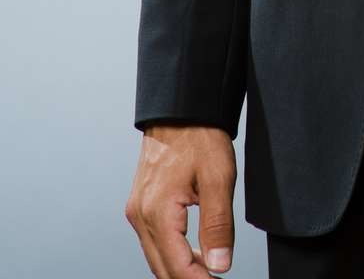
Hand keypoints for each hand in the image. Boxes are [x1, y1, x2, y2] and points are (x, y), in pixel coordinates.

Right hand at [125, 124, 235, 276]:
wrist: (181, 108)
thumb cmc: (199, 135)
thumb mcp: (218, 178)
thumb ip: (218, 226)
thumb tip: (218, 266)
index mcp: (157, 211)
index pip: (177, 267)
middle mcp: (140, 215)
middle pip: (162, 268)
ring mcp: (137, 209)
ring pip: (156, 257)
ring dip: (179, 270)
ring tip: (207, 273)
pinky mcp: (140, 204)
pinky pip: (153, 241)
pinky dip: (171, 253)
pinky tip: (192, 255)